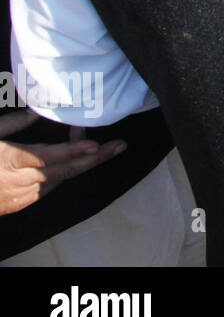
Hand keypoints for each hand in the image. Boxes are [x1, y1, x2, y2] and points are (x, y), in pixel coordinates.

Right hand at [0, 111, 125, 215]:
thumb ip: (10, 124)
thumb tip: (35, 111)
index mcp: (9, 160)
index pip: (49, 156)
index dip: (74, 150)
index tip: (96, 144)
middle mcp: (18, 181)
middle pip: (64, 171)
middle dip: (95, 158)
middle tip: (119, 146)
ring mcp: (19, 196)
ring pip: (59, 181)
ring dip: (79, 164)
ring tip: (100, 148)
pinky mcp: (17, 205)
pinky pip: (47, 189)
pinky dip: (62, 175)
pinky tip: (71, 162)